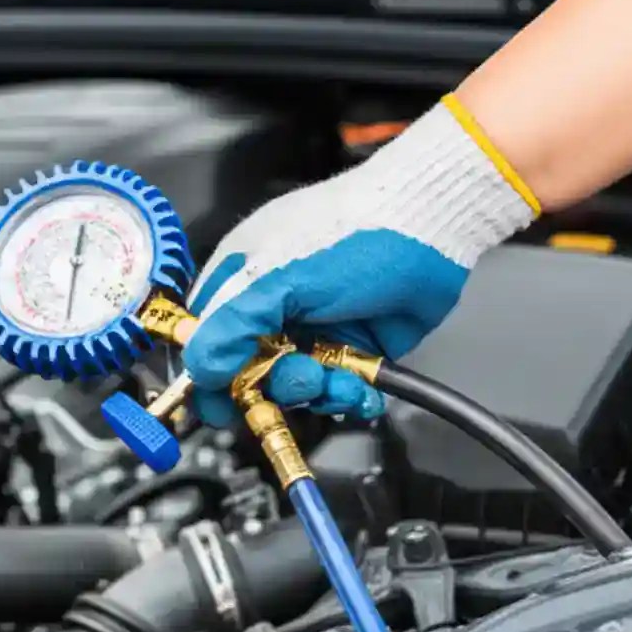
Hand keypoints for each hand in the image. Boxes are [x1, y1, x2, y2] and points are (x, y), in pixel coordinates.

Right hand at [181, 98, 537, 426]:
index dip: (209, 374)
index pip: (203, 337)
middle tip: (302, 376)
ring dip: (318, 392)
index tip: (220, 403)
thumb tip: (199, 371)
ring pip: (294, 385)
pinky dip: (348, 395)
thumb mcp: (276, 279)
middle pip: (248, 371)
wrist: (431, 228)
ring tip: (341, 378)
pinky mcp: (351, 346)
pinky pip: (336, 388)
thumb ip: (230, 327)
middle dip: (274, 385)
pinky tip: (361, 388)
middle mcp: (272, 305)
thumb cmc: (355, 233)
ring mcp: (312, 327)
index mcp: (240, 277)